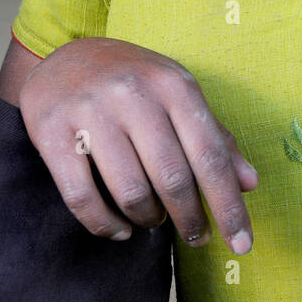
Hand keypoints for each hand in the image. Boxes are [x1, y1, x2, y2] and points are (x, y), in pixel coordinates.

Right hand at [18, 37, 257, 253]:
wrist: (67, 58)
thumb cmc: (136, 84)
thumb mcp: (180, 97)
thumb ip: (216, 138)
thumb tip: (249, 183)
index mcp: (174, 85)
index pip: (210, 156)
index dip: (228, 205)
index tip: (242, 244)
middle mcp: (134, 94)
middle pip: (172, 178)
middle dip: (190, 219)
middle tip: (197, 237)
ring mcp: (91, 111)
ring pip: (130, 192)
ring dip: (148, 219)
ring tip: (154, 220)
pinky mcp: (52, 132)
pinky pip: (82, 197)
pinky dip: (105, 225)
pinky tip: (120, 229)